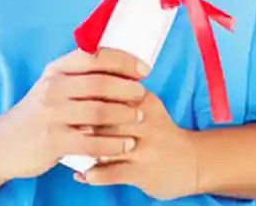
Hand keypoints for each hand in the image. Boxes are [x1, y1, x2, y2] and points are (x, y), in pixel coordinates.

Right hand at [0, 48, 149, 181]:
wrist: (2, 143)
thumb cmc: (35, 115)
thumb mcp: (50, 88)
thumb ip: (76, 78)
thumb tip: (117, 69)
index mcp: (55, 72)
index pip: (92, 57)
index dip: (121, 60)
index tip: (142, 68)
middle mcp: (53, 89)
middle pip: (99, 83)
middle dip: (127, 88)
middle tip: (142, 94)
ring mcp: (53, 115)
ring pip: (98, 111)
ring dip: (124, 114)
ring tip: (139, 117)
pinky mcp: (54, 141)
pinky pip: (91, 142)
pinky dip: (113, 143)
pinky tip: (127, 144)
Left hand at [76, 90, 200, 199]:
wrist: (193, 161)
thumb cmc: (159, 131)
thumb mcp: (145, 104)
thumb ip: (118, 92)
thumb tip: (82, 82)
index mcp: (142, 99)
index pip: (107, 90)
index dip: (82, 96)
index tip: (64, 102)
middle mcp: (144, 121)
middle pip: (103, 117)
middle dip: (79, 122)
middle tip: (61, 126)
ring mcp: (144, 148)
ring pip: (105, 145)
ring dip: (83, 149)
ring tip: (68, 150)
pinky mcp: (143, 172)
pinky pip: (111, 173)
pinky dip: (93, 174)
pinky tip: (83, 173)